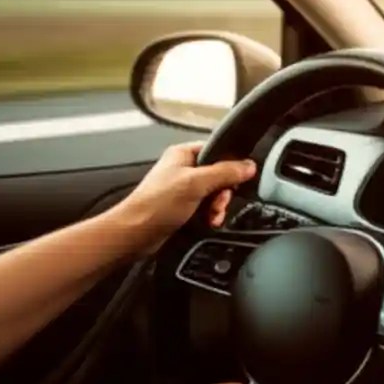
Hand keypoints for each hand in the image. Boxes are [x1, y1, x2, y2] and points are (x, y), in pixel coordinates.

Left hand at [111, 142, 256, 255]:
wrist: (135, 233)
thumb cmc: (157, 204)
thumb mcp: (196, 183)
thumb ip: (225, 172)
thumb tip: (249, 166)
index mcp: (183, 154)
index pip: (217, 150)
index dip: (230, 165)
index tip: (237, 180)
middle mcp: (183, 169)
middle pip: (219, 175)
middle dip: (223, 192)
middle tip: (218, 203)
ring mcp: (182, 189)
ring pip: (214, 193)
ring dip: (218, 206)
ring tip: (212, 216)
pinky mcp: (182, 207)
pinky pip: (205, 207)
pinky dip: (210, 215)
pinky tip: (209, 222)